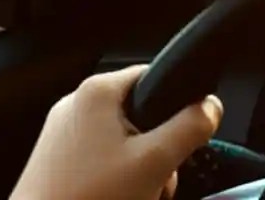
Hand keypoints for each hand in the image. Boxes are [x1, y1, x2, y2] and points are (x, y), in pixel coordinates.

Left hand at [11, 65, 222, 199]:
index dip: (177, 105)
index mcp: (97, 91)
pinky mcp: (53, 161)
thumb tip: (211, 106)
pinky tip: (116, 199)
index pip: (153, 76)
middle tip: (158, 179)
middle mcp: (74, 103)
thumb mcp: (155, 162)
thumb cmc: (92, 198)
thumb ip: (190, 128)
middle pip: (139, 113)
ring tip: (136, 196)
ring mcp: (60, 133)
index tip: (183, 139)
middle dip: (157, 148)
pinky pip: (98, 158)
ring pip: (121, 140)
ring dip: (139, 167)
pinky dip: (115, 177)